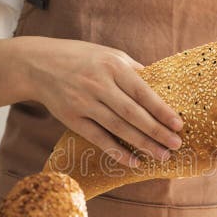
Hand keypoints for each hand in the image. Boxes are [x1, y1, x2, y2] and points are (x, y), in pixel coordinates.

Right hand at [22, 37, 182, 166]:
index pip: (143, 92)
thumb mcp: (108, 54)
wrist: (37, 64)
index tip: (179, 124)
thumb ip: (133, 70)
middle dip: (157, 131)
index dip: (162, 110)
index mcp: (112, 66)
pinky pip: (98, 139)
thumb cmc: (80, 58)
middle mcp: (98, 84)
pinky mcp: (71, 118)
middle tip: (176, 145)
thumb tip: (160, 86)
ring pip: (118, 128)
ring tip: (162, 155)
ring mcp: (83, 103)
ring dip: (142, 144)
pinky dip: (117, 152)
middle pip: (133, 114)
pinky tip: (134, 161)